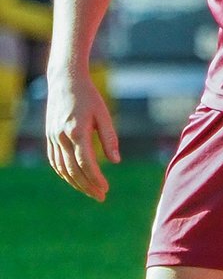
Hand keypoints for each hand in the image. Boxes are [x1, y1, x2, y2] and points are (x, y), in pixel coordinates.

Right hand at [45, 66, 118, 200]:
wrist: (64, 82)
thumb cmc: (88, 96)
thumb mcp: (103, 114)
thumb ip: (109, 138)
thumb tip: (115, 161)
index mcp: (76, 131)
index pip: (85, 163)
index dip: (95, 178)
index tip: (106, 189)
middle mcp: (61, 138)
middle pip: (73, 170)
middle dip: (86, 186)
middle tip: (100, 196)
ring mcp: (53, 138)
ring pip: (62, 168)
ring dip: (75, 183)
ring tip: (90, 191)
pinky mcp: (50, 137)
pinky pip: (55, 161)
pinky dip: (64, 173)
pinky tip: (75, 179)